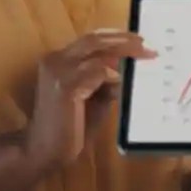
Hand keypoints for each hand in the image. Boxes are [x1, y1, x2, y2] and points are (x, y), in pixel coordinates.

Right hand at [22, 31, 155, 172]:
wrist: (44, 151)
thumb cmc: (69, 128)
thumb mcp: (94, 99)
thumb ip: (107, 82)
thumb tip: (130, 68)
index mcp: (60, 60)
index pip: (91, 41)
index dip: (116, 39)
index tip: (140, 42)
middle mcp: (56, 59)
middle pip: (94, 39)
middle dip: (123, 40)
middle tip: (146, 45)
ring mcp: (59, 71)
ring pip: (97, 53)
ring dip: (122, 56)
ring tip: (143, 60)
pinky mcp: (65, 86)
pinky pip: (96, 72)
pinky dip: (113, 74)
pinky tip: (124, 80)